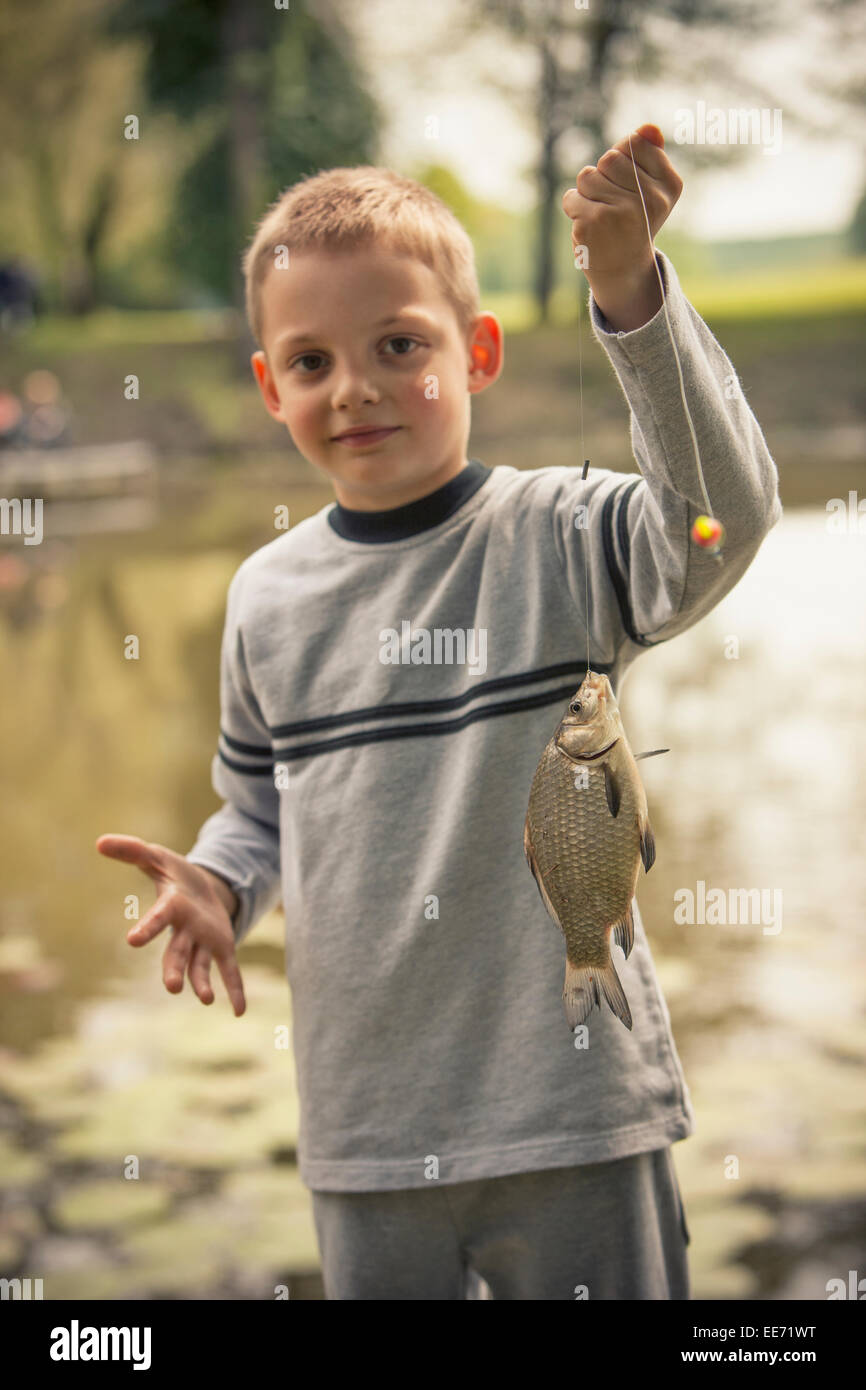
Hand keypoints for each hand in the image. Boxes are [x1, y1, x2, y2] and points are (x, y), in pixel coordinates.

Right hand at [95, 834, 245, 1015]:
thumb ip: (132, 850)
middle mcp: (184, 931)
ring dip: (202, 983)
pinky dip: (235, 990)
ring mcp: (203, 941)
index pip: (157, 919)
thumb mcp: (158, 857)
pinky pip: (229, 970)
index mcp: (171, 908)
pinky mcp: (222, 946)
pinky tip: (239, 1011)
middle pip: (177, 953)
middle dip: (175, 970)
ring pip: (200, 965)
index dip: (147, 928)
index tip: (132, 940)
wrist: (203, 886)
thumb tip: (100, 841)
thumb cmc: (176, 873)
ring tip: (206, 999)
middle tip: (173, 988)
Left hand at [562, 123, 683, 331]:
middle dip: (603, 176)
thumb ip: (648, 153)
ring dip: (587, 193)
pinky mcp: (594, 223)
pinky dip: (574, 209)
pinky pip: (571, 197)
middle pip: (609, 158)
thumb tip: (650, 128)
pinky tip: (588, 226)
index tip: (631, 187)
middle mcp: (650, 199)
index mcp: (670, 185)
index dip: (624, 159)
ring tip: (601, 215)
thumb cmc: (634, 220)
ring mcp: (621, 211)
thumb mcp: (648, 187)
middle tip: (613, 204)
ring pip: (587, 175)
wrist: (622, 269)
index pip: (635, 143)